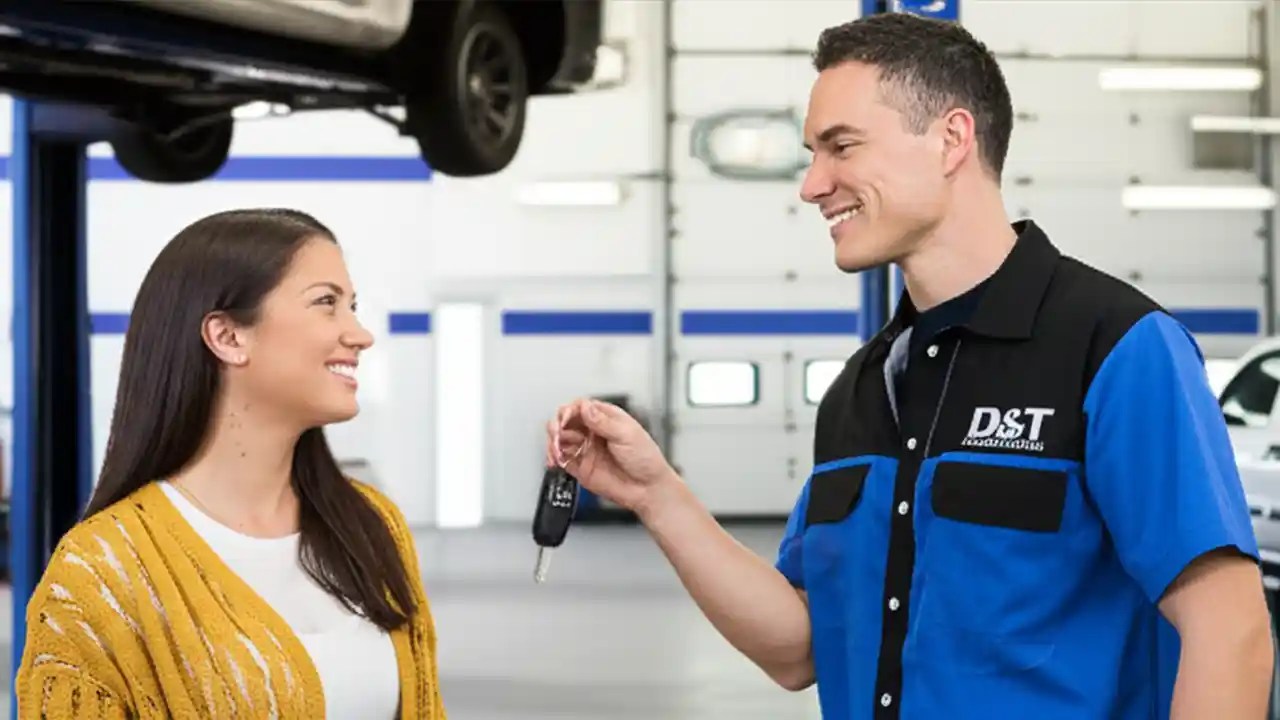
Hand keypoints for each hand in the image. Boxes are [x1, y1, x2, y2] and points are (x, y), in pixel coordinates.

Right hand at [546, 398, 676, 513]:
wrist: (648, 489)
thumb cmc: (646, 460)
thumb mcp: (627, 435)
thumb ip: (603, 422)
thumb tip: (585, 407)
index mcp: (607, 419)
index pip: (581, 407)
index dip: (570, 410)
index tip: (566, 419)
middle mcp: (594, 432)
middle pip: (566, 421)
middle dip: (557, 425)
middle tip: (557, 433)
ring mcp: (586, 449)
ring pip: (560, 438)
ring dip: (553, 441)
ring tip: (556, 448)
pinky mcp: (580, 467)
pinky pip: (561, 458)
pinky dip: (554, 457)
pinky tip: (556, 459)